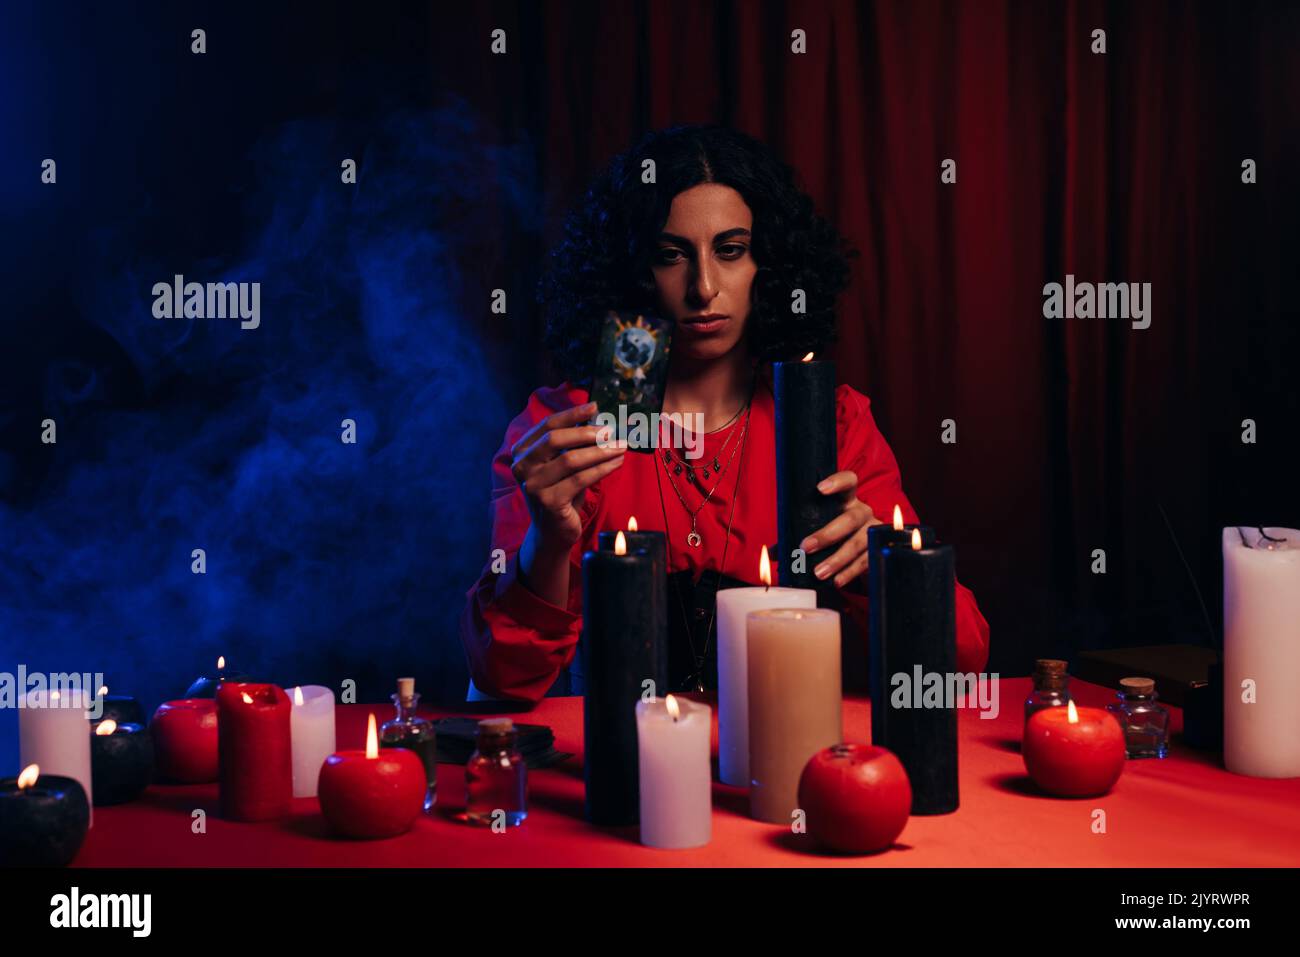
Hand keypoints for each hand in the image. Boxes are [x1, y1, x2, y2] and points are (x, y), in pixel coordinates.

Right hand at [511, 401, 625, 550]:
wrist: (552, 532)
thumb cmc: (561, 492)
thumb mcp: (562, 464)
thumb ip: (572, 443)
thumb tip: (597, 417)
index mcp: (521, 451)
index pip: (547, 425)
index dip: (572, 414)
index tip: (595, 406)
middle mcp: (521, 467)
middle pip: (555, 439)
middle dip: (587, 433)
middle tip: (611, 431)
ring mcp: (533, 486)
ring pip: (571, 460)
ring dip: (600, 451)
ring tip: (621, 446)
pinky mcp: (549, 502)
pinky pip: (581, 479)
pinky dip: (602, 469)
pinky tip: (617, 462)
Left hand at [798, 470, 882, 586]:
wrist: (867, 550)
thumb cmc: (837, 534)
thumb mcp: (820, 528)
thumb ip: (797, 535)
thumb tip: (775, 553)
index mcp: (847, 500)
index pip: (848, 481)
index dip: (837, 482)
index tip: (820, 489)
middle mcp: (863, 512)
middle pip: (850, 519)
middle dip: (826, 534)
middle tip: (805, 547)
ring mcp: (873, 531)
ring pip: (857, 543)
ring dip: (836, 559)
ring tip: (818, 573)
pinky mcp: (878, 550)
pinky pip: (864, 561)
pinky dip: (849, 572)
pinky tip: (836, 581)